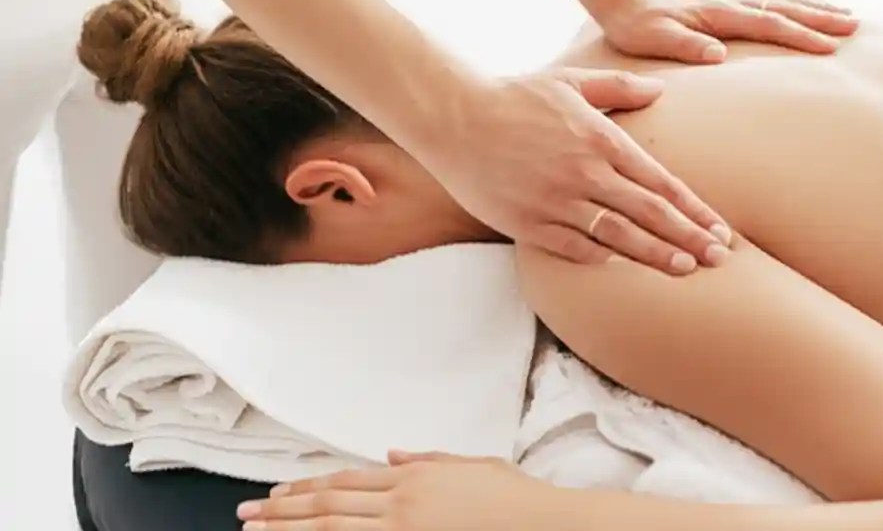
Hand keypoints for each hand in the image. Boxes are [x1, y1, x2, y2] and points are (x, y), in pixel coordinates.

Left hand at [238, 451, 555, 529]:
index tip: (275, 494)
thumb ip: (425, 460)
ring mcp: (406, 529)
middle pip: (329, 504)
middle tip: (246, 516)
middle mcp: (402, 501)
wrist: (539, 519)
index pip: (345, 481)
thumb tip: (390, 456)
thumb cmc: (511, 495)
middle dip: (282, 510)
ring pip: (334, 528)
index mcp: (413, 476)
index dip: (306, 488)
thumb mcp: (468, 465)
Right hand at [430, 67, 730, 273]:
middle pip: (650, 215)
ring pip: (619, 237)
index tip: (721, 229)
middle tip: (720, 258)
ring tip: (686, 269)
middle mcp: (586, 174)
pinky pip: (575, 248)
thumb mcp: (571, 80)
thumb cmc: (514, 95)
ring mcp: (558, 202)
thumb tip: (659, 89)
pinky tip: (623, 266)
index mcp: (602, 140)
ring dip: (655, 256)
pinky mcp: (530, 224)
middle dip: (690, 238)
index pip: (661, 183)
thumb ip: (619, 87)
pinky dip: (601, 258)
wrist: (455, 118)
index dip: (695, 210)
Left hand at [596, 0, 858, 62]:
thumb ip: (686, 46)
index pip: (767, 25)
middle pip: (783, 7)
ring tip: (845, 12)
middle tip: (855, 25)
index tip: (831, 47)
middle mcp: (729, 2)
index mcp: (717, 15)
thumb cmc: (634, 23)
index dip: (800, 35)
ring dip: (813, 5)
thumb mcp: (653, 39)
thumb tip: (718, 54)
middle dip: (820, 18)